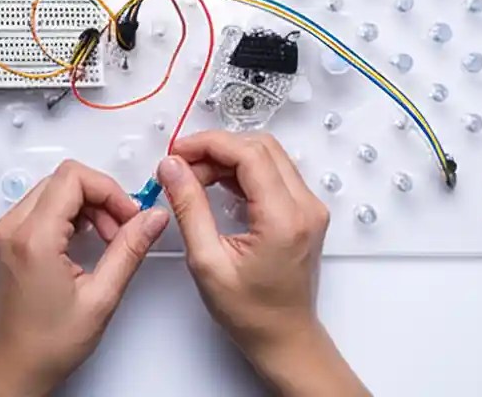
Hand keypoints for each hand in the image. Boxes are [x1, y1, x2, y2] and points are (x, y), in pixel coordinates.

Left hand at [0, 160, 169, 396]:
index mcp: (33, 239)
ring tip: (107, 240)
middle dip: (100, 198)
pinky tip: (86, 242)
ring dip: (86, 206)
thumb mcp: (101, 297)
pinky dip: (69, 216)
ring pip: (53, 190)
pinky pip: (40, 207)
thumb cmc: (47, 344)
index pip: (73, 178)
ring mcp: (5, 233)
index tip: (128, 214)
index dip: (109, 190)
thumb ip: (129, 250)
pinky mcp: (7, 240)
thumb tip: (152, 219)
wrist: (15, 366)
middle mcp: (12, 229)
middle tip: (122, 228)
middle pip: (63, 179)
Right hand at [156, 131, 367, 396]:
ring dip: (228, 158)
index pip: (249, 154)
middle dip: (216, 148)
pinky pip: (273, 173)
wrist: (284, 338)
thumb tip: (173, 167)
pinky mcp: (304, 211)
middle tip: (182, 166)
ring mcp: (308, 208)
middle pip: (260, 147)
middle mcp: (305, 207)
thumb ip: (189, 207)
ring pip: (267, 156)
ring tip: (194, 179)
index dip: (209, 144)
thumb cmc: (251, 313)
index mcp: (284, 219)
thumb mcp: (207, 261)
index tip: (178, 152)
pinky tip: (216, 187)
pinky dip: (241, 172)